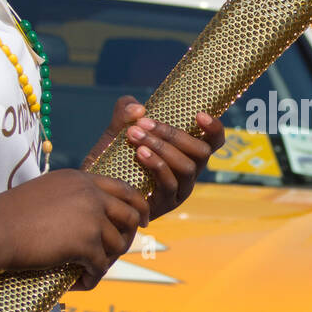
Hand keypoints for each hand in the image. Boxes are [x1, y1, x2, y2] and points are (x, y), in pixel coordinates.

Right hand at [0, 169, 149, 288]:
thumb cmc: (9, 215)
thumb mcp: (46, 193)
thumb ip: (71, 198)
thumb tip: (88, 217)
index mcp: (81, 179)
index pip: (123, 188)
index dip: (137, 206)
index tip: (142, 220)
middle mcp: (90, 194)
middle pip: (129, 215)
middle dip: (130, 235)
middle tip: (120, 251)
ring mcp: (90, 217)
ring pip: (117, 243)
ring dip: (107, 261)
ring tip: (92, 271)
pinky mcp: (85, 242)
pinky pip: (100, 265)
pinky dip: (93, 278)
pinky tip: (81, 284)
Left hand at [83, 97, 224, 221]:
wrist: (97, 190)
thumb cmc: (114, 158)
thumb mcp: (118, 130)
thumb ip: (125, 112)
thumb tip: (138, 108)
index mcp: (187, 152)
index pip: (213, 141)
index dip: (214, 128)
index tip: (199, 114)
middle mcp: (190, 171)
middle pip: (201, 152)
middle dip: (174, 135)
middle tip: (144, 122)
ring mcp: (180, 189)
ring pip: (186, 167)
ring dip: (162, 148)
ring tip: (136, 135)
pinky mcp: (166, 203)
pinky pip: (169, 183)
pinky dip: (156, 164)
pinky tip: (139, 153)